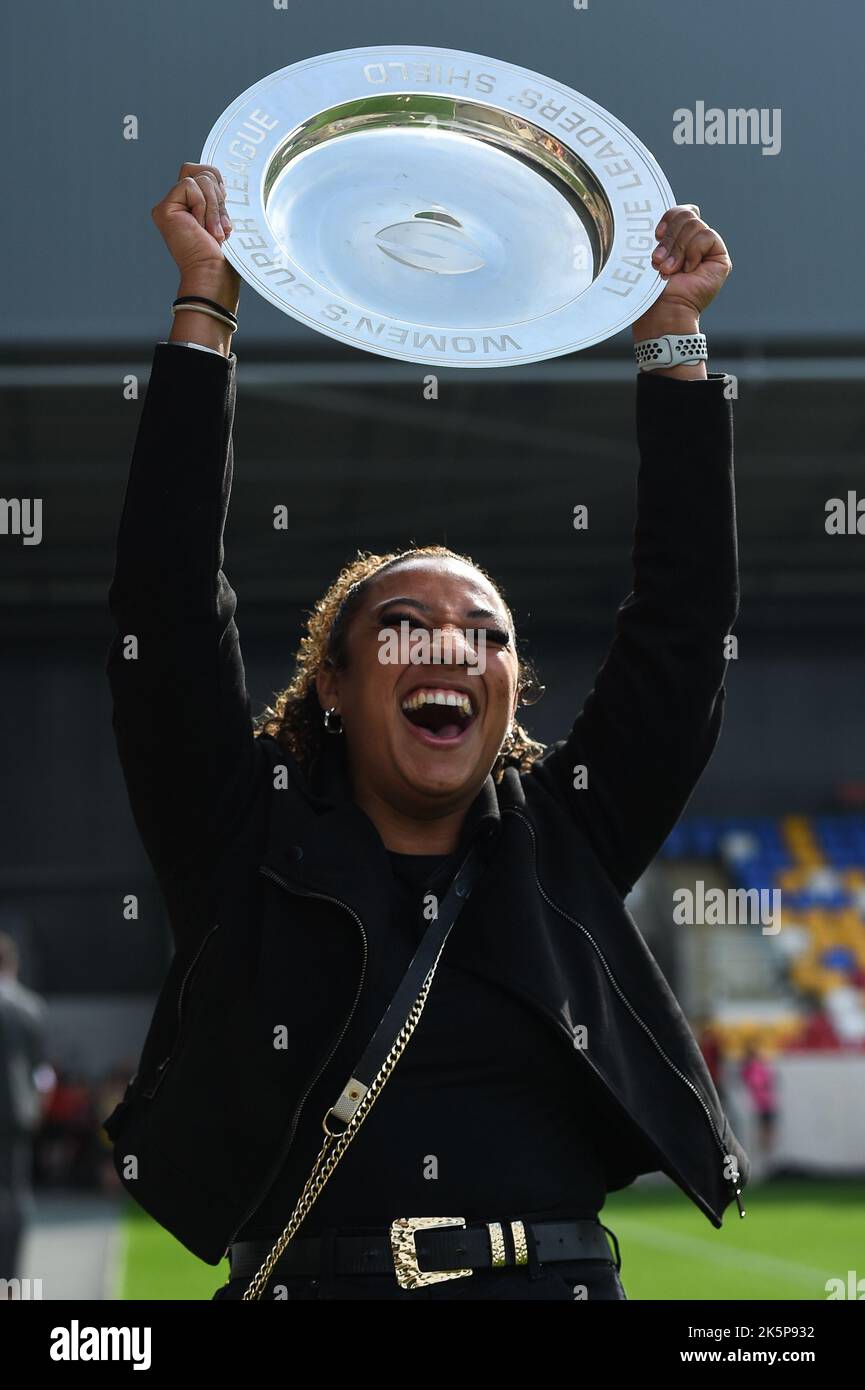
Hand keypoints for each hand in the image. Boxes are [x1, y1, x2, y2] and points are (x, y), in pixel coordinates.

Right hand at [151, 163, 239, 307]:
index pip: (206, 173)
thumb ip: (215, 195)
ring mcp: (168, 206)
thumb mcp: (223, 217)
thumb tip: (216, 175)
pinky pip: (191, 186)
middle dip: (219, 198)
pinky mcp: (164, 209)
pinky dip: (204, 207)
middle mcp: (177, 204)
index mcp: (191, 206)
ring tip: (212, 232)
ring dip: (214, 207)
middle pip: (203, 171)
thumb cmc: (222, 256)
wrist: (213, 274)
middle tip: (219, 228)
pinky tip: (201, 228)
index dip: (220, 189)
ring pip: (200, 178)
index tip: (224, 218)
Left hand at [632, 204, 731, 340]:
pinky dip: (693, 252)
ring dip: (678, 249)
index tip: (655, 235)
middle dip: (670, 239)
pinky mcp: (720, 258)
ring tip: (670, 270)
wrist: (660, 309)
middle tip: (659, 262)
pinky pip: (707, 236)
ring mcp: (707, 250)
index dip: (668, 218)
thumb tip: (682, 211)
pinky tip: (689, 270)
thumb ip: (666, 229)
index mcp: (678, 239)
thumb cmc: (649, 287)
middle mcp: (694, 243)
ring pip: (695, 224)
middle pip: (687, 214)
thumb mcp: (652, 251)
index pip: (680, 211)